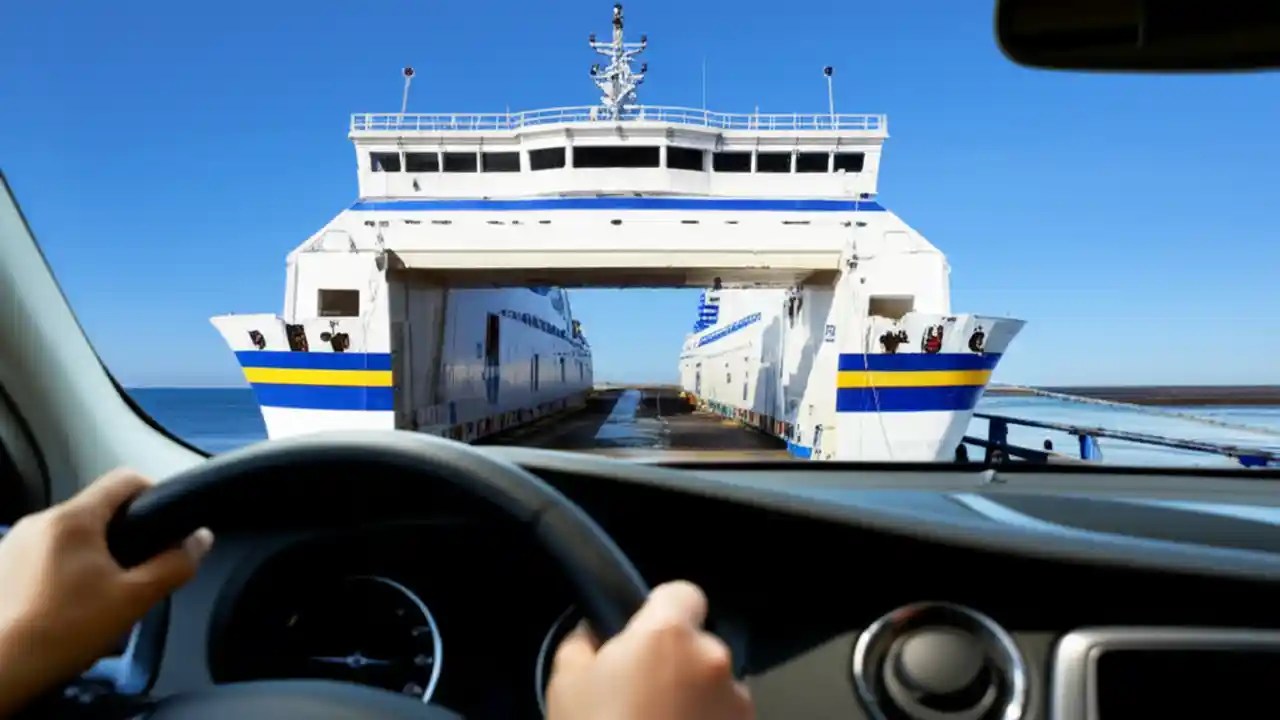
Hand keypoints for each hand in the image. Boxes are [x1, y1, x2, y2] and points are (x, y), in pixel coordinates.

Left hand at [0, 469, 211, 715]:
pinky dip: (61, 575)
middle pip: (97, 513)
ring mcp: (11, 544)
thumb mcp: (134, 599)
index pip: (125, 480)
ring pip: (69, 538)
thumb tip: (200, 539)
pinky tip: (65, 610)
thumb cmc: (63, 631)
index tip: (166, 526)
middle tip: (136, 577)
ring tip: (99, 600)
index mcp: (73, 518)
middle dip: (123, 540)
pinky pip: (42, 558)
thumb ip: (175, 565)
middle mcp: (38, 522)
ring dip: (91, 560)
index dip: (155, 494)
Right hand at [546, 580, 753, 719]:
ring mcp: (736, 703)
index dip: (660, 610)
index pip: (682, 592)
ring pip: (714, 684)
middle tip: (640, 693)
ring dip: (693, 697)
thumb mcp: (566, 683)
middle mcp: (712, 660)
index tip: (643, 634)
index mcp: (668, 635)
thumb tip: (594, 631)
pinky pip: (723, 716)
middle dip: (675, 662)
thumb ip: (584, 641)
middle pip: (698, 643)